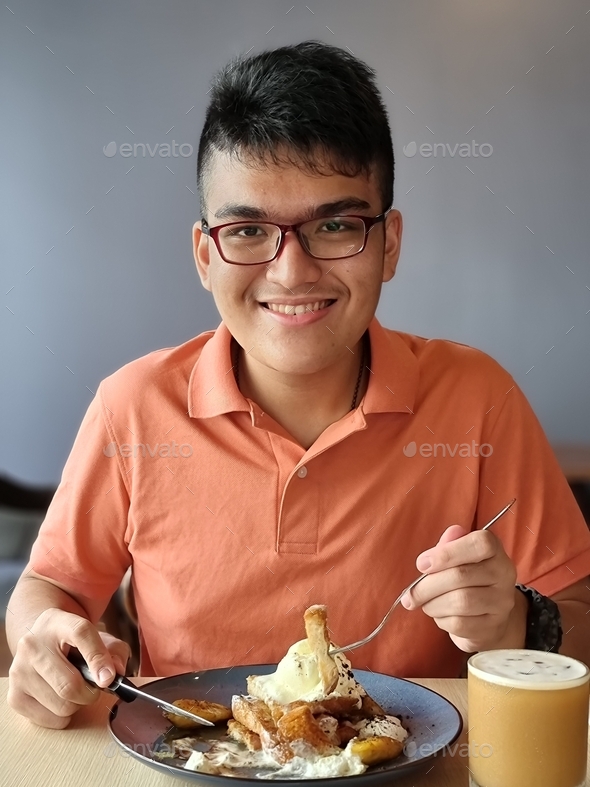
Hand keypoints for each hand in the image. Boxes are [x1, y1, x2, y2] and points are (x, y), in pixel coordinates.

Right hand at [7, 608, 129, 728]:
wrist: (40, 640)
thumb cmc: (74, 642)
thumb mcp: (98, 637)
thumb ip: (114, 651)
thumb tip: (117, 674)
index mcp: (58, 622)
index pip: (81, 634)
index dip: (98, 658)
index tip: (109, 679)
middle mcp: (33, 645)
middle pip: (69, 684)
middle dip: (91, 693)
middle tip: (94, 688)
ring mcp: (20, 671)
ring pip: (61, 706)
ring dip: (77, 705)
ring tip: (75, 690)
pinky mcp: (14, 696)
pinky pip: (49, 720)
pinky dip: (62, 716)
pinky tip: (59, 698)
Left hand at [400, 525, 524, 652]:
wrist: (486, 614)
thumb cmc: (465, 578)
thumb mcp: (456, 557)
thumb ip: (448, 546)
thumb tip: (443, 541)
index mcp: (494, 550)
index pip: (479, 544)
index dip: (446, 553)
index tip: (421, 564)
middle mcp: (504, 574)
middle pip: (461, 576)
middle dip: (427, 585)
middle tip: (410, 594)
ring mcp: (501, 601)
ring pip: (460, 601)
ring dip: (433, 604)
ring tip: (425, 603)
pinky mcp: (493, 625)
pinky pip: (461, 623)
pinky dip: (441, 619)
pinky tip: (439, 615)